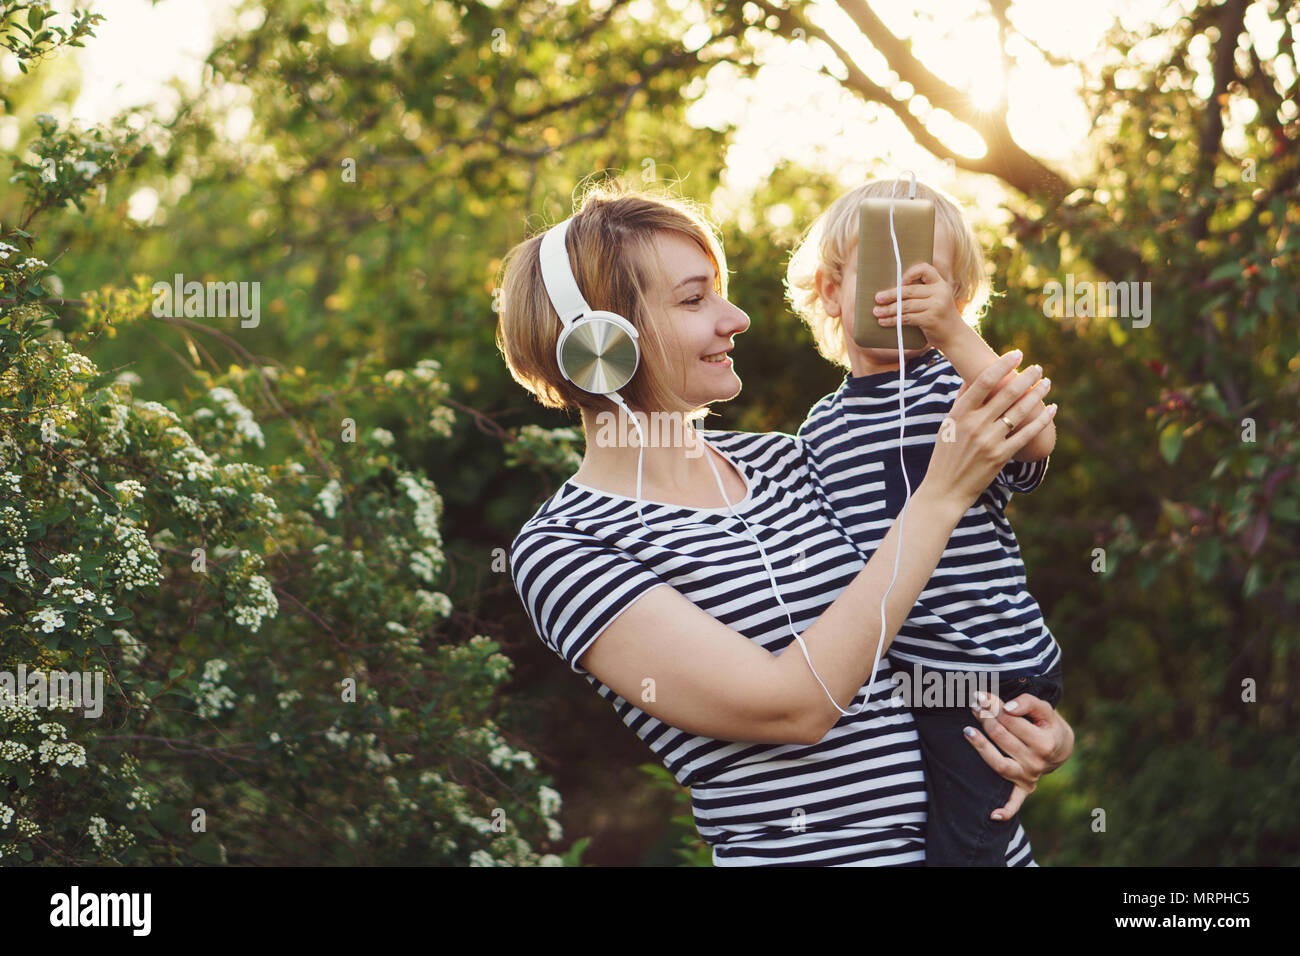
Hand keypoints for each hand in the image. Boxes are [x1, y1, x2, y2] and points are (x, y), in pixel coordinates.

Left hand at [872, 262, 964, 350]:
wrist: (955, 336)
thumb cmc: (940, 317)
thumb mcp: (937, 300)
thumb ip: (923, 293)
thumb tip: (892, 291)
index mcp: (940, 284)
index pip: (925, 269)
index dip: (911, 273)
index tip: (900, 281)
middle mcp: (939, 292)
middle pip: (909, 290)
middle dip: (891, 294)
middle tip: (877, 298)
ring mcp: (936, 305)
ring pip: (905, 305)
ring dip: (888, 309)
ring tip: (877, 312)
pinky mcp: (930, 319)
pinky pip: (906, 318)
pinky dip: (893, 320)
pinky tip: (883, 322)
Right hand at [923, 350, 1055, 509]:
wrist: (945, 489)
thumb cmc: (945, 454)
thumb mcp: (947, 425)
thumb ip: (961, 402)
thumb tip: (972, 378)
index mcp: (959, 414)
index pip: (983, 381)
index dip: (1002, 365)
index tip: (1016, 354)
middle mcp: (974, 425)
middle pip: (1006, 394)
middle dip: (1026, 377)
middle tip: (1038, 367)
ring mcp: (989, 441)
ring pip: (1020, 411)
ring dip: (1037, 394)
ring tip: (1047, 382)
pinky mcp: (1001, 456)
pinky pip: (1027, 434)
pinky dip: (1042, 419)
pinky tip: (1052, 408)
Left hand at [964, 691, 1074, 819]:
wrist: (1060, 746)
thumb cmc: (1047, 724)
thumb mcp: (1045, 709)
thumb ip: (1028, 703)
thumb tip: (1007, 707)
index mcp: (1044, 742)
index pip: (1012, 721)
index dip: (994, 706)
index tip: (980, 695)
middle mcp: (1037, 762)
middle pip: (1002, 739)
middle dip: (985, 719)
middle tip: (973, 704)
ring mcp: (1029, 777)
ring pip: (999, 764)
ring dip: (981, 747)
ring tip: (967, 730)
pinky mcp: (1023, 788)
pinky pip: (1015, 802)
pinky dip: (1006, 810)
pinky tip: (992, 815)